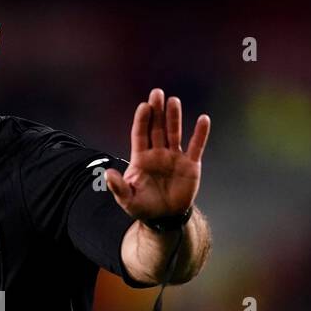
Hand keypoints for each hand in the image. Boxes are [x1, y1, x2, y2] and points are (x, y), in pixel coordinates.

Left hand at [105, 89, 209, 221]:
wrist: (164, 218)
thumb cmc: (143, 207)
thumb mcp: (127, 200)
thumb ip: (118, 187)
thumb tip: (107, 174)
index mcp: (141, 158)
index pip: (140, 134)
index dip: (142, 120)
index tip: (144, 106)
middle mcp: (158, 153)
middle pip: (157, 128)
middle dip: (157, 111)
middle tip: (157, 93)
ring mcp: (175, 157)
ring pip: (175, 133)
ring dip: (174, 117)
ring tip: (174, 101)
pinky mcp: (190, 165)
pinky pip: (196, 147)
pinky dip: (200, 134)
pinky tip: (203, 119)